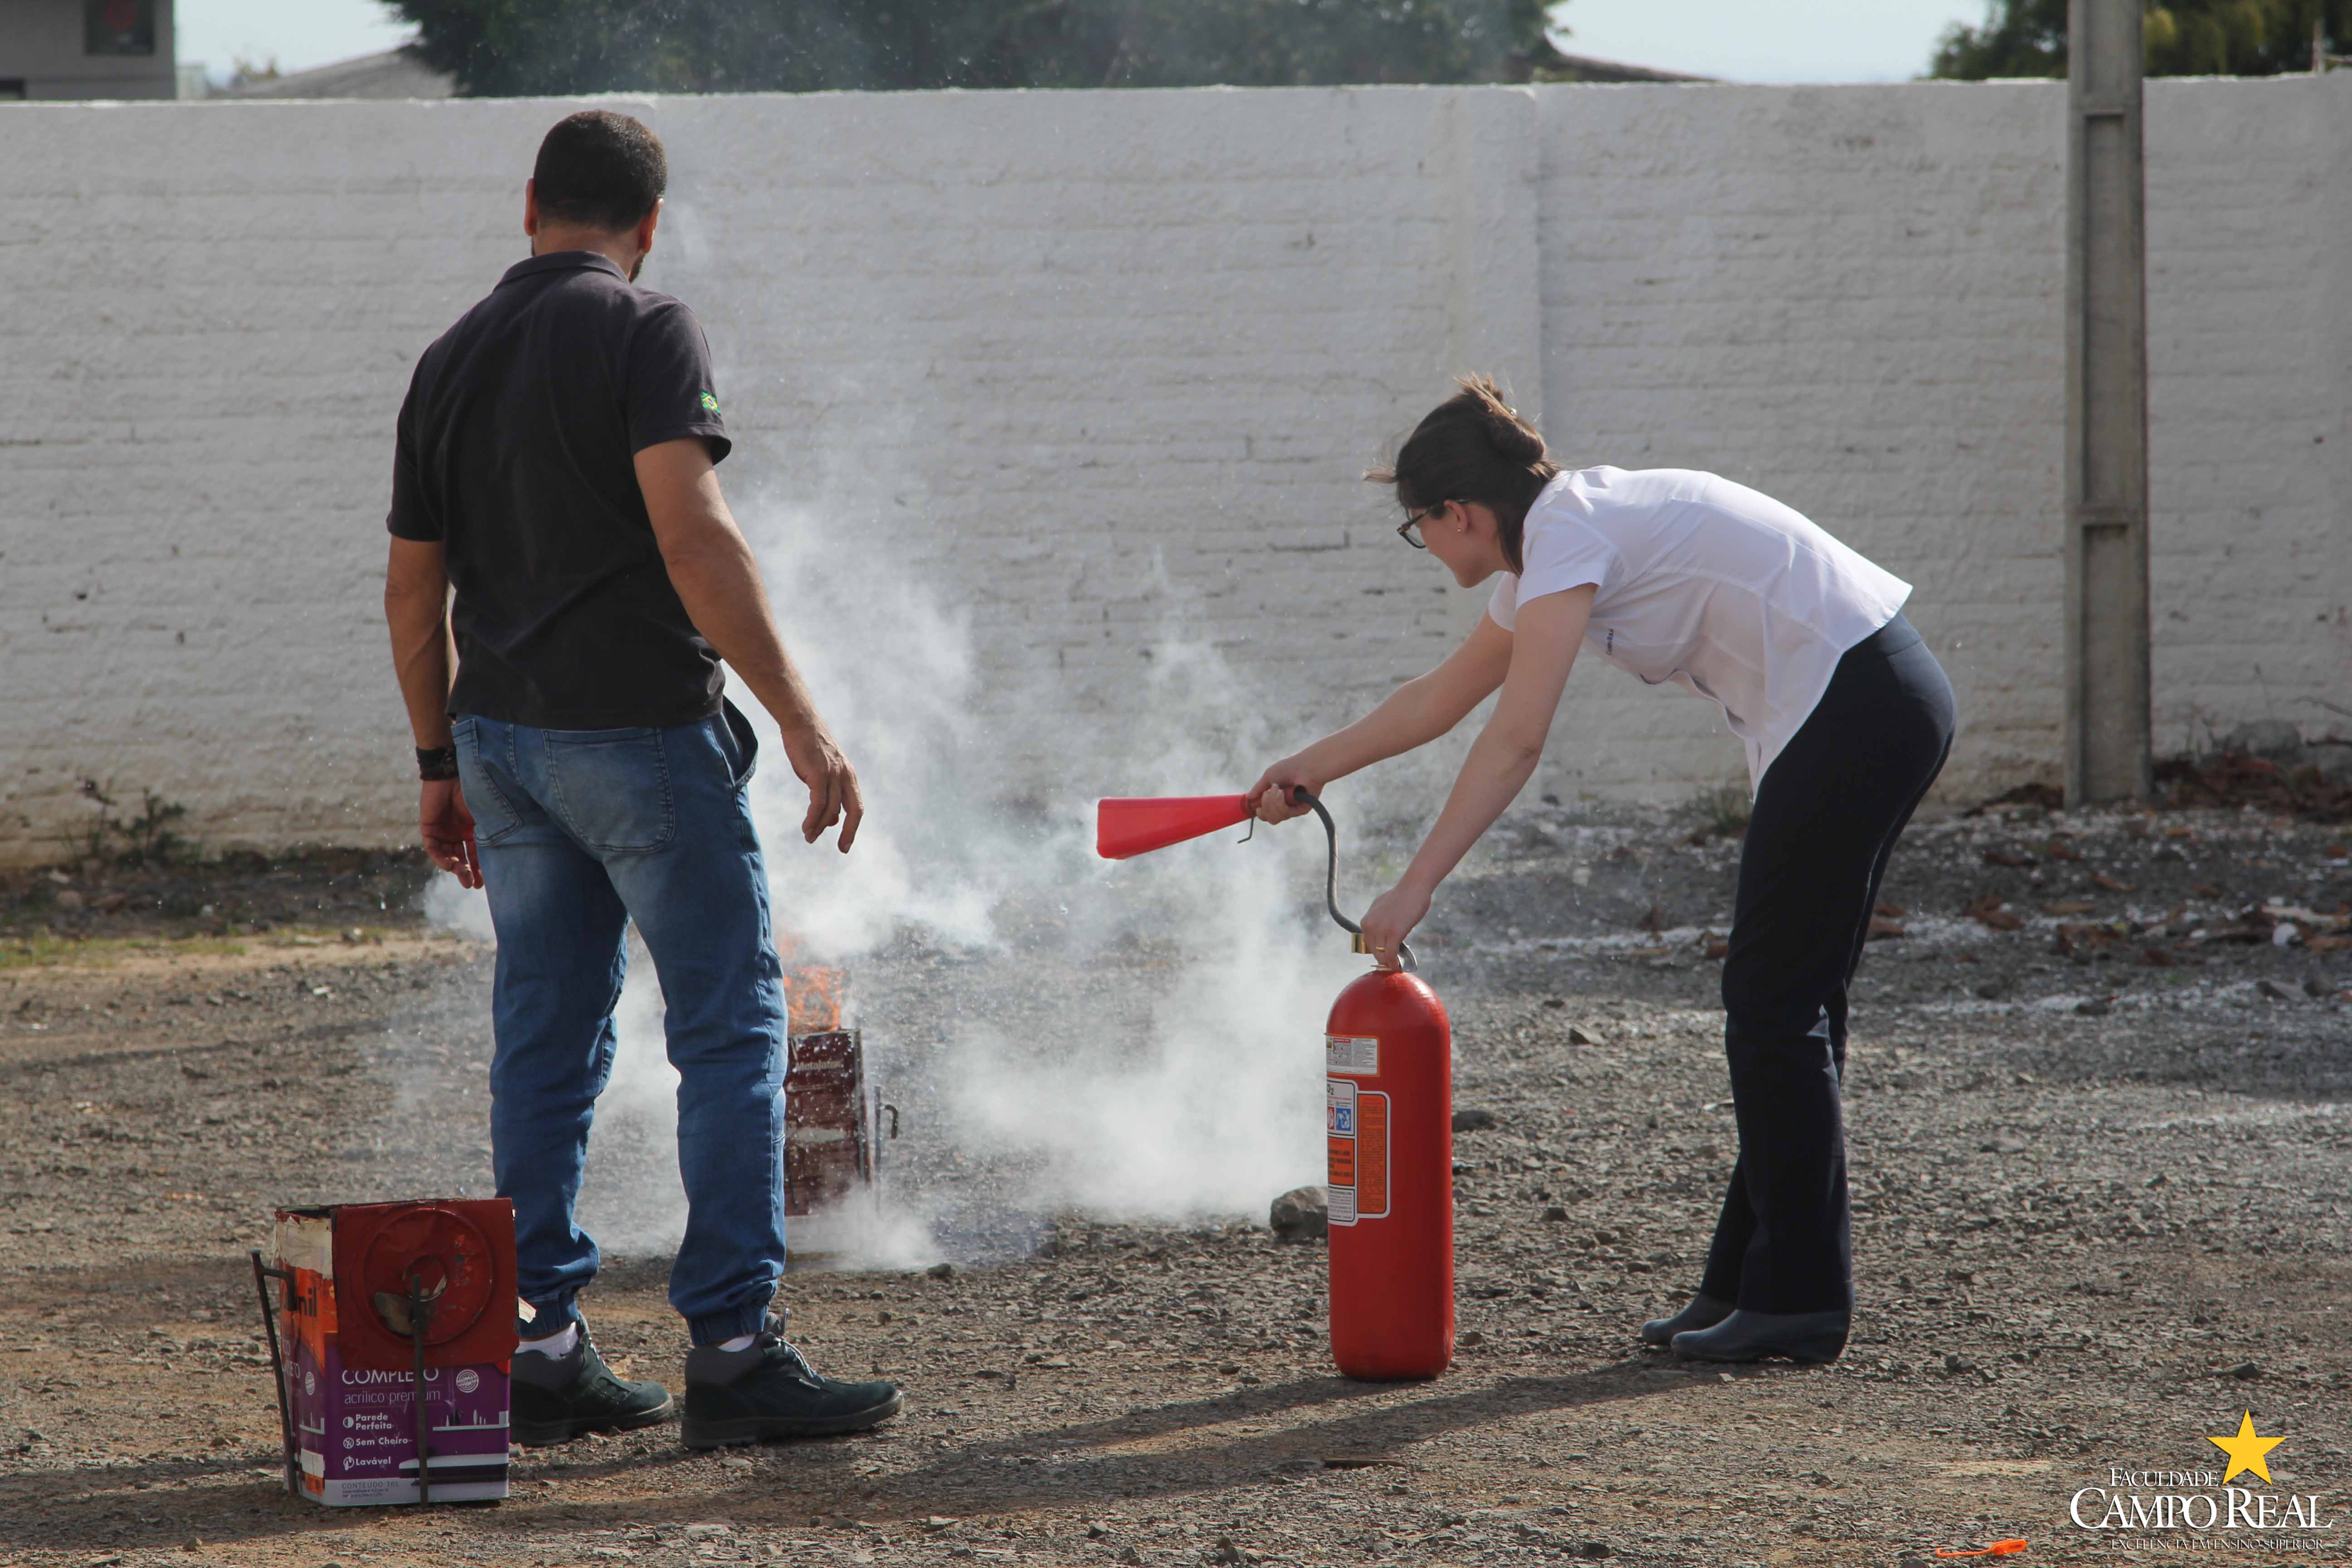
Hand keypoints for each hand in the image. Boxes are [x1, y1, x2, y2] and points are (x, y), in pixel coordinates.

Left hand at [420, 779, 480, 888]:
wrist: (453, 774)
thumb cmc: (475, 792)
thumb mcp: (486, 817)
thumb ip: (490, 834)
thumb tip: (505, 856)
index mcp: (474, 830)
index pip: (477, 854)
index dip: (481, 869)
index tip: (484, 884)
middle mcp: (458, 833)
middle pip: (463, 858)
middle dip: (468, 872)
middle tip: (472, 885)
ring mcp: (443, 832)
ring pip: (448, 856)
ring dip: (455, 868)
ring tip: (462, 876)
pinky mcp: (429, 829)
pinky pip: (434, 849)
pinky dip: (440, 858)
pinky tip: (449, 865)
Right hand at [780, 719, 862, 850]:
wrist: (801, 724)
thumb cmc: (810, 748)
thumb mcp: (824, 772)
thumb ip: (830, 794)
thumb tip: (835, 819)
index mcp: (849, 777)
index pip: (857, 807)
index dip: (853, 827)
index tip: (845, 844)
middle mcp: (845, 777)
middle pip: (853, 811)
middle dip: (849, 833)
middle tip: (842, 849)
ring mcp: (834, 775)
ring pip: (831, 809)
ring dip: (819, 827)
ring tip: (809, 837)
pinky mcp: (819, 774)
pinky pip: (818, 803)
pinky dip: (813, 818)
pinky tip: (806, 827)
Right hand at [1245, 757, 1322, 823]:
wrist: (1305, 766)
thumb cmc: (1288, 767)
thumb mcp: (1269, 777)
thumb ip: (1258, 788)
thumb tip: (1248, 797)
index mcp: (1276, 797)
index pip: (1265, 813)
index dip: (1259, 812)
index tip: (1256, 806)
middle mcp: (1284, 805)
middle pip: (1268, 818)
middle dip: (1264, 806)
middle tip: (1268, 792)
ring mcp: (1293, 808)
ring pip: (1274, 818)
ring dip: (1272, 803)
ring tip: (1278, 789)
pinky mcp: (1301, 810)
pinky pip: (1284, 814)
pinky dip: (1280, 803)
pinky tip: (1282, 793)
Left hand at [1358, 881, 1430, 971]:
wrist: (1414, 887)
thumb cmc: (1401, 896)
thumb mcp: (1381, 908)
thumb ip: (1377, 921)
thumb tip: (1379, 933)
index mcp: (1366, 921)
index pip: (1368, 944)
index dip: (1377, 953)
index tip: (1385, 958)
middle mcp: (1370, 926)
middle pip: (1374, 951)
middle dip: (1383, 959)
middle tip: (1392, 964)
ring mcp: (1381, 930)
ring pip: (1382, 955)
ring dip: (1389, 963)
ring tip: (1397, 966)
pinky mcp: (1394, 933)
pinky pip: (1391, 954)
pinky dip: (1394, 963)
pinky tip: (1399, 966)